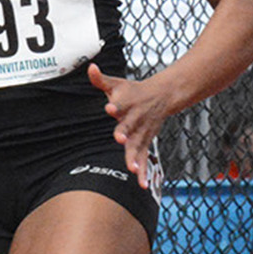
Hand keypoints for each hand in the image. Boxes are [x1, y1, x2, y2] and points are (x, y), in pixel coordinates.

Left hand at [87, 63, 174, 188]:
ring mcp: (141, 132)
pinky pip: (144, 158)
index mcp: (126, 102)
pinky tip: (142, 185)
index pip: (119, 104)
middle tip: (120, 138)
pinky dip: (144, 172)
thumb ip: (100, 79)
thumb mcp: (116, 83)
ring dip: (134, 157)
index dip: (115, 106)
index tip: (110, 108)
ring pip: (137, 145)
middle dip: (124, 132)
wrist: (162, 96)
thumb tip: (90, 68)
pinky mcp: (145, 142)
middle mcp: (134, 118)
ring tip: (131, 168)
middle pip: (128, 126)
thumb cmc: (133, 91)